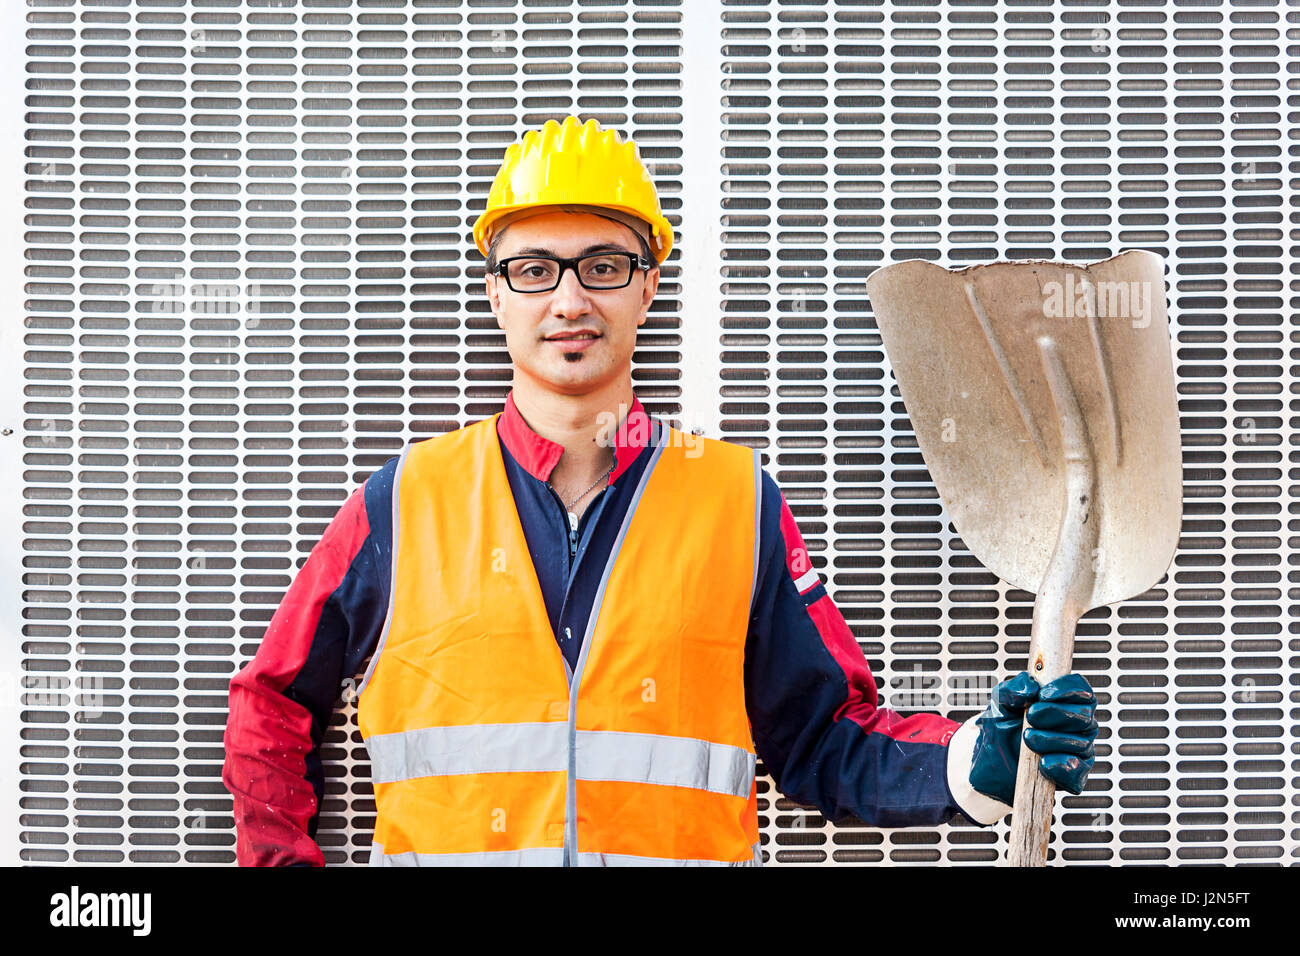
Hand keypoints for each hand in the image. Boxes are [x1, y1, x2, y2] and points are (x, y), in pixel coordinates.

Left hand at [968, 671, 1097, 805]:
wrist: (991, 762)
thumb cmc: (1001, 729)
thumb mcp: (1000, 703)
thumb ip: (1012, 688)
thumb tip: (1031, 687)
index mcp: (1064, 701)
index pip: (1081, 689)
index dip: (1067, 689)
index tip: (1043, 695)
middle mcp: (1077, 725)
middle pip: (1085, 715)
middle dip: (1055, 713)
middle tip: (1031, 717)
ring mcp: (1078, 750)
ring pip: (1082, 742)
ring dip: (1051, 739)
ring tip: (1028, 739)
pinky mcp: (1074, 775)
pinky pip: (1078, 771)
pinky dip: (1060, 766)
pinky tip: (1043, 762)